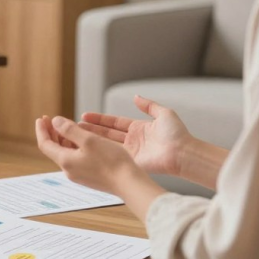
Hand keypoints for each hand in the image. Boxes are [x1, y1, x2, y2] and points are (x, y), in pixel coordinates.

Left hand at [36, 114, 167, 221]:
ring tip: (68, 126)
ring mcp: (79, 174)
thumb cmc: (111, 161)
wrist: (129, 183)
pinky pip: (75, 158)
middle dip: (51, 133)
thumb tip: (54, 122)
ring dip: (64, 139)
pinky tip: (82, 140)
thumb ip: (69, 130)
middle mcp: (69, 170)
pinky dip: (74, 146)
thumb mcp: (89, 140)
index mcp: (65, 161)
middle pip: (54, 149)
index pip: (45, 144)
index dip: (42, 130)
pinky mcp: (88, 176)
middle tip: (52, 119)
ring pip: (65, 153)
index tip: (42, 118)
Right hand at [77, 95, 192, 177]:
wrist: (183, 153)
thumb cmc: (177, 134)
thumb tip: (136, 97)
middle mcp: (133, 140)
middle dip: (92, 129)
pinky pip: (113, 155)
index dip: (100, 119)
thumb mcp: (163, 113)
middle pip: (107, 133)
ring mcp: (131, 152)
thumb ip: (148, 105)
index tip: (85, 115)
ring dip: (93, 139)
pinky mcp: (131, 162)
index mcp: (139, 128)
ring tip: (76, 134)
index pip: (115, 123)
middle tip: (75, 125)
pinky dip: (100, 152)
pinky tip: (88, 148)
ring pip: (107, 144)